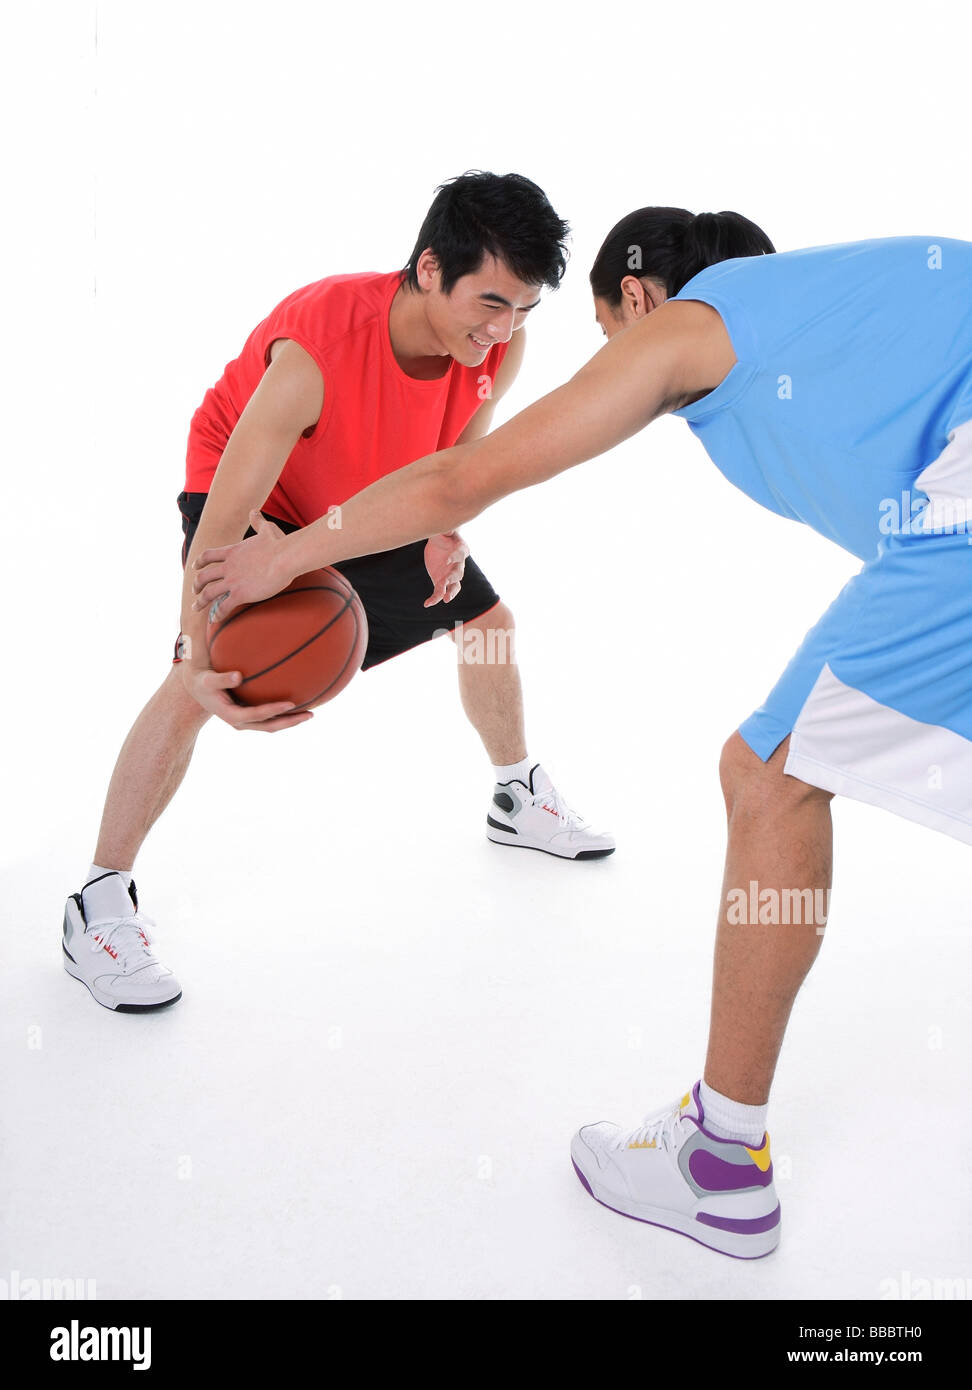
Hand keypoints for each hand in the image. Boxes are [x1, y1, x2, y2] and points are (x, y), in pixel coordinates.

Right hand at [180, 663, 313, 731]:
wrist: (197, 689)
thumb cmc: (203, 681)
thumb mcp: (208, 680)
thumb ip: (222, 679)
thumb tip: (239, 676)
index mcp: (232, 715)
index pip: (257, 715)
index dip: (274, 711)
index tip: (291, 703)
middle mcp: (240, 722)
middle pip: (270, 726)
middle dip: (290, 722)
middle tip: (311, 715)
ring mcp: (246, 722)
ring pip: (272, 725)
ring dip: (290, 721)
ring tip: (310, 713)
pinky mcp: (249, 717)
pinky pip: (270, 719)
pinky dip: (283, 715)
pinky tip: (298, 706)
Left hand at [191, 511, 295, 622]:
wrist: (285, 558)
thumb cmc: (279, 544)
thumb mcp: (266, 529)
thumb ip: (258, 521)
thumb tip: (254, 511)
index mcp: (232, 552)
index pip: (209, 556)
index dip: (199, 561)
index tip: (195, 567)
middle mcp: (228, 567)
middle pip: (204, 576)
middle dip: (197, 584)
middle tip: (194, 591)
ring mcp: (232, 581)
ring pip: (208, 593)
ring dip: (201, 601)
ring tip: (196, 608)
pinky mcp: (239, 594)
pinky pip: (223, 607)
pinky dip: (216, 614)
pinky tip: (214, 620)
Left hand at [423, 530, 468, 606]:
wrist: (438, 543)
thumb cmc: (443, 534)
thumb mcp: (443, 529)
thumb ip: (446, 529)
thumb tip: (447, 527)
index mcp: (461, 549)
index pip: (461, 553)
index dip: (455, 557)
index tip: (447, 559)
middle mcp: (458, 564)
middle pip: (458, 573)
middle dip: (452, 578)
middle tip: (445, 582)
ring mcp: (450, 575)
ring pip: (454, 586)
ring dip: (450, 593)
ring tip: (445, 599)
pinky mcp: (441, 581)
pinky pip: (440, 592)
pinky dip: (434, 598)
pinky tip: (427, 604)